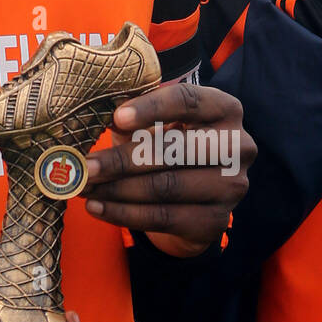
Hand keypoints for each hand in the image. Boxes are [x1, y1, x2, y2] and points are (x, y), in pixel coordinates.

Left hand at [84, 81, 254, 256]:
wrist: (195, 198)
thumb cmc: (170, 145)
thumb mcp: (155, 124)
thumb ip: (133, 115)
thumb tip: (98, 113)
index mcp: (224, 108)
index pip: (187, 101)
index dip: (150, 108)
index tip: (115, 118)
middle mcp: (237, 146)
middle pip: (175, 150)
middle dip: (123, 159)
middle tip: (86, 165)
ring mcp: (231, 186)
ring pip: (166, 187)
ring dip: (117, 189)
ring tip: (83, 187)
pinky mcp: (216, 220)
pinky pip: (163, 217)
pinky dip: (124, 213)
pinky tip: (96, 208)